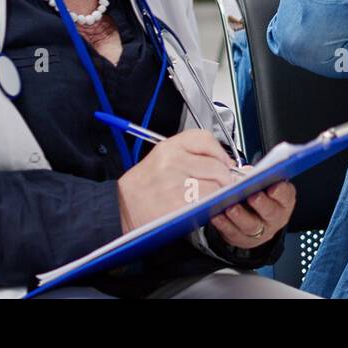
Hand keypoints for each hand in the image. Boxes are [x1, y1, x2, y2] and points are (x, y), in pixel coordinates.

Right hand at [116, 130, 236, 232]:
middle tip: (219, 186)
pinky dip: (209, 207)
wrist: (122, 207)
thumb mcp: (162, 160)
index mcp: (168, 147)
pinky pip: (206, 203)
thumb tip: (224, 163)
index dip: (220, 153)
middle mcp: (172, 161)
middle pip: (217, 166)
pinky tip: (201, 208)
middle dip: (223, 179)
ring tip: (206, 198)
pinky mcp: (178, 204)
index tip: (224, 163)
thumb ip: (190, 156)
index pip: (206, 139)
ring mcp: (175, 182)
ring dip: (217, 195)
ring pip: (215, 186)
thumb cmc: (143, 187)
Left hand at [210, 178, 295, 249]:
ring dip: (240, 216)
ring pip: (251, 226)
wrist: (253, 218)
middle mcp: (275, 218)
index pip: (286, 196)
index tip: (273, 187)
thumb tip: (243, 174)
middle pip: (271, 213)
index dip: (281, 192)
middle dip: (262, 204)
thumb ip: (256, 177)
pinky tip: (217, 215)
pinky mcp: (242, 239)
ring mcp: (260, 232)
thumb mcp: (262, 183)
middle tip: (253, 197)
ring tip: (231, 207)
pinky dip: (224, 224)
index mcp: (283, 201)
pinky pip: (233, 233)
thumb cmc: (259, 194)